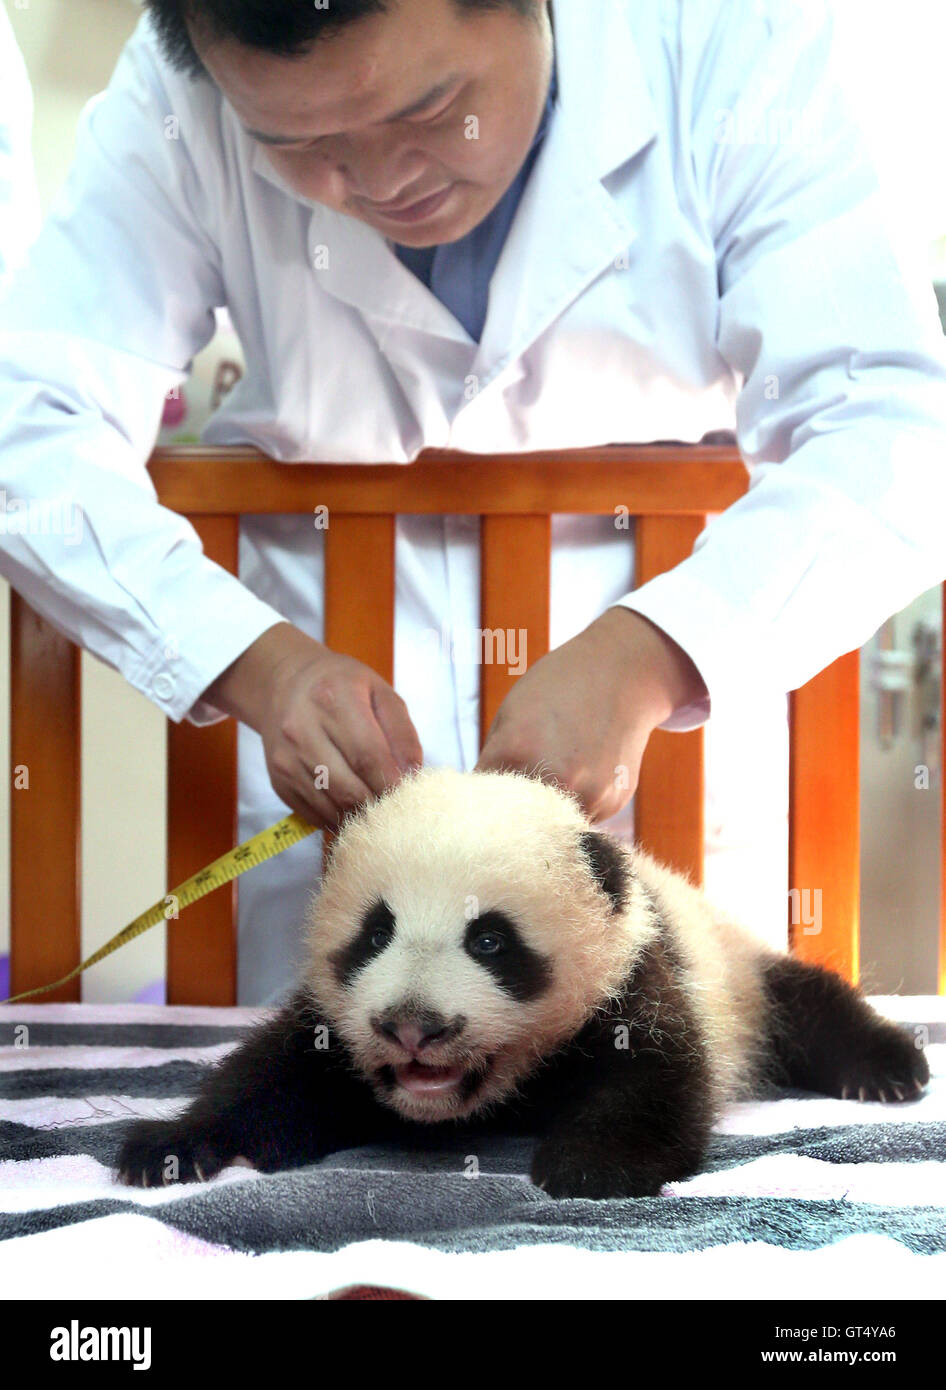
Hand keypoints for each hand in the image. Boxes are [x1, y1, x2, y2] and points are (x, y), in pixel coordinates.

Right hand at [202, 623, 422, 826]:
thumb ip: (401, 732)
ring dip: (359, 816)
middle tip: (397, 809)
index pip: (367, 755)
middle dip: (378, 805)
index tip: (410, 797)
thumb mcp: (380, 692)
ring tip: (377, 810)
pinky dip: (337, 820)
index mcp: (333, 700)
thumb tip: (412, 775)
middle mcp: (302, 730)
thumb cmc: (341, 686)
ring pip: (331, 807)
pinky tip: (352, 810)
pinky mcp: (278, 780)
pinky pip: (313, 815)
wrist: (285, 684)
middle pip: (348, 788)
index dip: (392, 783)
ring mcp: (286, 759)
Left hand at [474, 607, 706, 821]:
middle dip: (511, 813)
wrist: (621, 675)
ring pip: (550, 826)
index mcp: (515, 750)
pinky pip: (581, 818)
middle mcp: (553, 778)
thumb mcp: (510, 715)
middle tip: (520, 789)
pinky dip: (575, 804)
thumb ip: (494, 763)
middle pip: (516, 822)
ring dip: (545, 814)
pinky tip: (583, 770)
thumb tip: (480, 808)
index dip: (479, 804)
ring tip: (557, 771)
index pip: (481, 804)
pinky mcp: (612, 801)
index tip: (482, 802)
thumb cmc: (557, 689)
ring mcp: (587, 794)